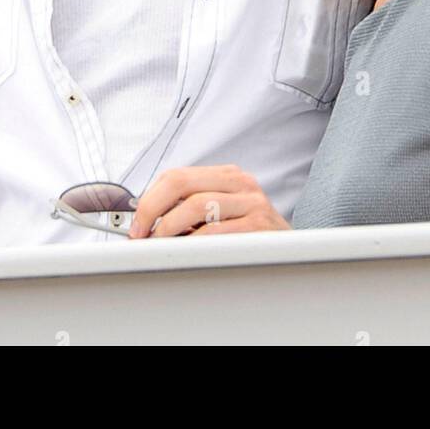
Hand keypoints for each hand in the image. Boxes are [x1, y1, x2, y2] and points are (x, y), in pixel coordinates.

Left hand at [128, 165, 291, 237]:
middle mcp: (239, 182)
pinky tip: (185, 253)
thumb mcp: (223, 215)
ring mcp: (251, 201)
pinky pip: (215, 231)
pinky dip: (193, 244)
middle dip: (152, 209)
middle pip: (181, 183)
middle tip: (140, 233)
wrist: (293, 253)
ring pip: (195, 204)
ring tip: (159, 244)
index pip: (176, 175)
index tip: (137, 223)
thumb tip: (147, 221)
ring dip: (168, 228)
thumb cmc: (251, 237)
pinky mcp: (258, 224)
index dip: (150, 198)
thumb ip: (192, 210)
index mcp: (227, 176)